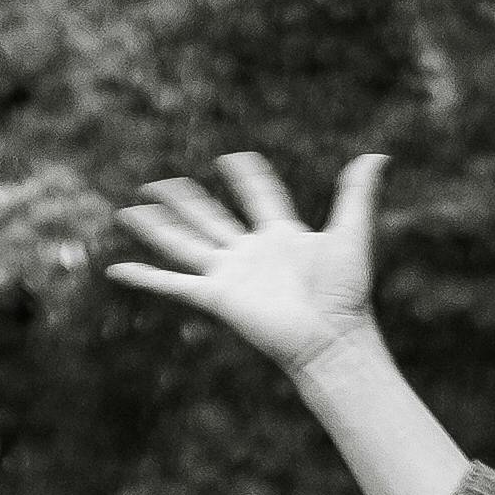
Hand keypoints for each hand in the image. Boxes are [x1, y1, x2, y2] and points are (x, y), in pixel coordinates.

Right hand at [110, 145, 385, 379]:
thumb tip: (377, 156)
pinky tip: (117, 270)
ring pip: (183, 243)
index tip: (233, 158)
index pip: (258, 197)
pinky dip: (145, 279)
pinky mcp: (217, 298)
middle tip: (159, 181)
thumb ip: (356, 193)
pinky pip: (174, 285)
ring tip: (127, 210)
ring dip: (155, 226)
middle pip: (208, 217)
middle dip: (183, 198)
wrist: (333, 339)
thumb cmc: (346, 295)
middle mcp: (250, 254)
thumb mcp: (351, 233)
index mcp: (280, 236)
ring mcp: (230, 276)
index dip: (247, 176)